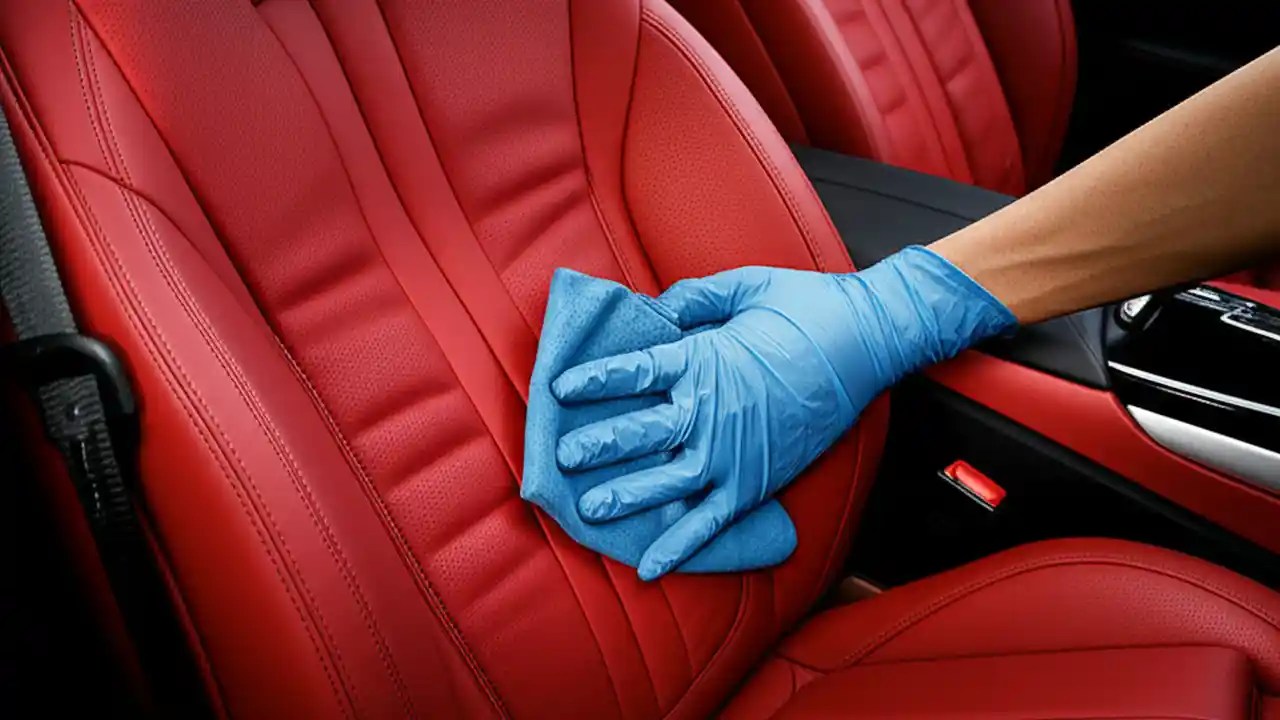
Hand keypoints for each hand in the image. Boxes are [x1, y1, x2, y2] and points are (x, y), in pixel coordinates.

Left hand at [553, 247, 1014, 579]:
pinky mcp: (755, 481)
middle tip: (560, 459)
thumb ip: (691, 299)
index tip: (559, 388)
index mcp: (700, 358)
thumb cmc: (804, 307)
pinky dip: (679, 548)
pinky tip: (649, 569)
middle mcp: (708, 410)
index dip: (593, 380)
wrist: (866, 339)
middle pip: (638, 431)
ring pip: (665, 481)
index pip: (632, 371)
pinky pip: (710, 521)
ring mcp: (731, 451)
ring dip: (625, 496)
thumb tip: (654, 311)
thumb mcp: (741, 286)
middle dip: (596, 446)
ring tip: (588, 511)